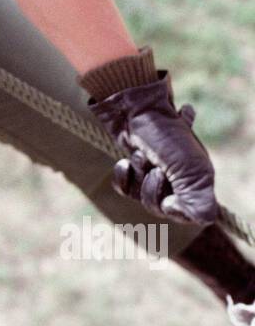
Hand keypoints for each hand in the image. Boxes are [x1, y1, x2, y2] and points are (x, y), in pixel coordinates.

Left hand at [85, 71, 217, 224]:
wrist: (133, 105)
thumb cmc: (164, 136)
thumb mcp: (188, 169)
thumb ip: (198, 199)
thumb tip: (202, 220)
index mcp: (197, 177)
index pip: (190, 213)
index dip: (176, 209)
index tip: (170, 199)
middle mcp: (178, 176)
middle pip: (160, 207)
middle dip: (153, 188)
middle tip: (155, 168)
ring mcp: (156, 169)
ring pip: (141, 196)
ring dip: (139, 175)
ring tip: (141, 153)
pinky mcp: (134, 165)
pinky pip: (124, 187)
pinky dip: (123, 176)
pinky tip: (124, 161)